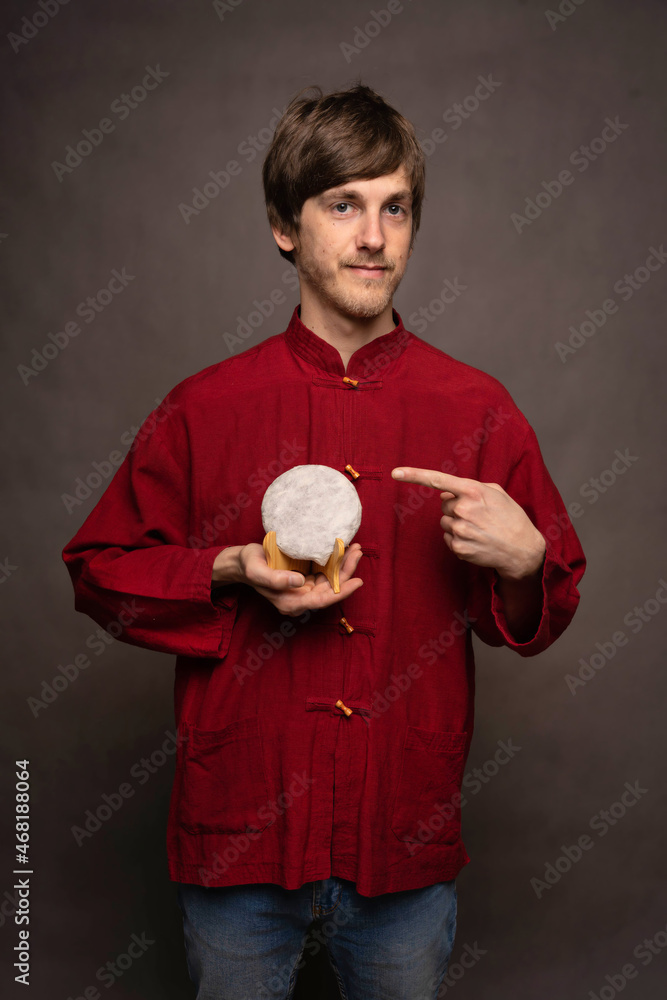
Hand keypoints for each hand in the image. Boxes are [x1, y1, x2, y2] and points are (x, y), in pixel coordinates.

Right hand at [234, 542, 363, 616]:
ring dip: (344, 565)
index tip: (357, 581)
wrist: (245, 562)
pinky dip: (336, 562)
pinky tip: (344, 549)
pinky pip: (326, 573)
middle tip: (358, 552)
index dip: (341, 592)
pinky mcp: (307, 579)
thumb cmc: (249, 566)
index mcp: (290, 603)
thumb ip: (275, 580)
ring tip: (355, 548)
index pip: (321, 601)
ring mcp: (305, 589)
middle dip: (347, 572)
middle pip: (331, 590)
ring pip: (331, 581)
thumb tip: (300, 581)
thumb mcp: (257, 571)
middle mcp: (301, 598)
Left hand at [391, 468, 545, 579]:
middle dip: (456, 507)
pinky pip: (448, 538)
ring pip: (444, 522)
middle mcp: (463, 509)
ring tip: (479, 529)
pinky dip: (459, 539)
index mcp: (473, 491)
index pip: (438, 480)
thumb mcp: (496, 493)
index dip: (414, 475)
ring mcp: (459, 530)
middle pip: (444, 504)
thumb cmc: (511, 517)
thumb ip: (470, 487)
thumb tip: (447, 493)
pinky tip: (477, 540)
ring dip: (457, 524)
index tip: (395, 473)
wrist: (523, 550)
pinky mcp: (458, 548)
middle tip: (478, 515)